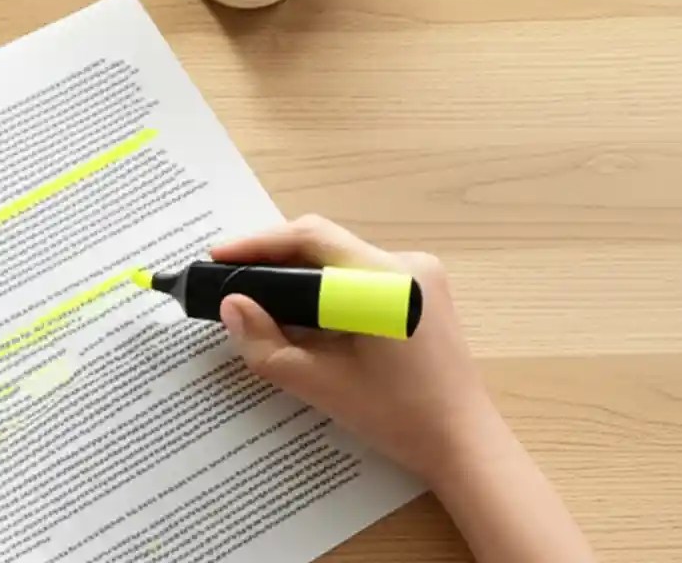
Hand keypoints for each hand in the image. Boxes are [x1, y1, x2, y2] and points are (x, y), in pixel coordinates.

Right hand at [210, 215, 506, 483]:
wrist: (463, 443)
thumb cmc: (400, 417)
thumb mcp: (322, 385)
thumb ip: (269, 345)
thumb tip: (231, 307)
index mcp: (385, 279)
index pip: (310, 238)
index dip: (258, 243)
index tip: (218, 257)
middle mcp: (407, 264)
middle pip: (325, 244)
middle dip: (274, 258)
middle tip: (231, 280)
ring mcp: (420, 275)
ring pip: (342, 259)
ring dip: (301, 274)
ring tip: (259, 297)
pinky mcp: (422, 291)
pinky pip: (361, 275)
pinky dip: (327, 287)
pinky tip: (304, 312)